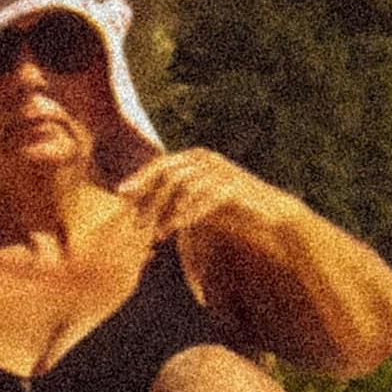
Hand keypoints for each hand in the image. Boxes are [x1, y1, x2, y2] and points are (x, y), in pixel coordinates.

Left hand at [119, 149, 290, 247]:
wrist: (270, 216)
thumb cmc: (230, 210)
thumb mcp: (197, 202)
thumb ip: (174, 199)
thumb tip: (139, 205)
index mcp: (197, 158)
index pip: (160, 164)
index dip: (139, 179)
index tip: (121, 196)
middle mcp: (208, 159)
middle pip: (168, 173)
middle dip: (149, 198)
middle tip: (136, 222)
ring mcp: (222, 170)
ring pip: (183, 186)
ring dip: (166, 211)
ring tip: (156, 233)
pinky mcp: (234, 187)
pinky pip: (204, 199)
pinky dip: (187, 215)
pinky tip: (174, 230)